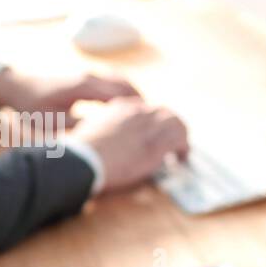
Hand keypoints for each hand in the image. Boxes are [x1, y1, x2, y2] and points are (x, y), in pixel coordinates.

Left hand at [0, 67, 139, 122]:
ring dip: (135, 96)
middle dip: (142, 103)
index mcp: (83, 87)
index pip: (119, 94)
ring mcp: (88, 75)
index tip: (149, 122)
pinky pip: (113, 82)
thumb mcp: (51, 123)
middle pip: (125, 85)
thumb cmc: (32, 106)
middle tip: (156, 121)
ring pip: (121, 81)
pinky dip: (125, 93)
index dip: (137, 108)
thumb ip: (74, 128)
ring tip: (148, 116)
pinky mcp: (86, 77)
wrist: (17, 85)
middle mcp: (89, 77)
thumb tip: (98, 135)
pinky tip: (130, 108)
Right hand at [68, 97, 189, 192]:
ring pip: (176, 122)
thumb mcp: (89, 130)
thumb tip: (107, 139)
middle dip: (170, 125)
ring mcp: (148, 126)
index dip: (153, 121)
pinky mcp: (157, 144)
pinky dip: (184, 148)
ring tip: (180, 150)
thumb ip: (102, 128)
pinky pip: (180, 139)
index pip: (145, 108)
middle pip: (164, 111)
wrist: (85, 159)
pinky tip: (181, 158)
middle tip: (172, 141)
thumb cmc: (81, 151)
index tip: (153, 132)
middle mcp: (137, 112)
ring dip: (180, 136)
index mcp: (120, 107)